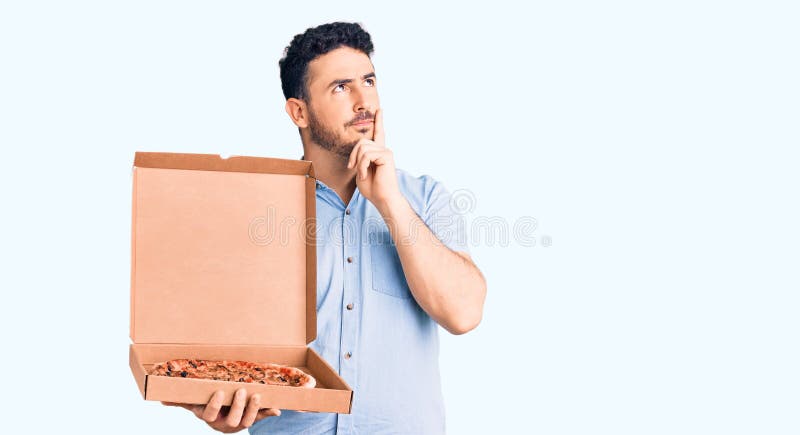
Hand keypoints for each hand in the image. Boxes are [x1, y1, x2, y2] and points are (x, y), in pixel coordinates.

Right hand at [162, 388, 280, 432]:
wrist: (223, 412)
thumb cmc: (206, 404)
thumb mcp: (194, 402)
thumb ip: (181, 401)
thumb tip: (161, 401)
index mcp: (210, 417)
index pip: (210, 414)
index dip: (215, 405)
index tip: (219, 392)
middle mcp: (225, 423)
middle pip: (232, 421)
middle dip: (238, 406)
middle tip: (241, 390)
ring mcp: (239, 422)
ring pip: (247, 421)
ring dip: (253, 409)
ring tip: (257, 395)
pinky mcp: (252, 418)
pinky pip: (261, 417)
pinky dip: (269, 412)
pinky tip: (277, 408)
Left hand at [347, 108, 402, 209]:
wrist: (382, 199)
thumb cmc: (372, 189)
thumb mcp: (361, 170)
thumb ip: (360, 158)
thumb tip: (359, 150)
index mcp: (378, 153)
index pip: (378, 134)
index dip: (378, 121)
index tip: (379, 109)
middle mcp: (384, 149)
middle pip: (361, 142)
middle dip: (353, 155)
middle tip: (353, 168)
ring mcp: (386, 151)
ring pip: (362, 148)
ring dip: (358, 163)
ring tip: (362, 174)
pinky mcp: (387, 155)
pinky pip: (367, 155)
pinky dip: (362, 166)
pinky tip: (365, 175)